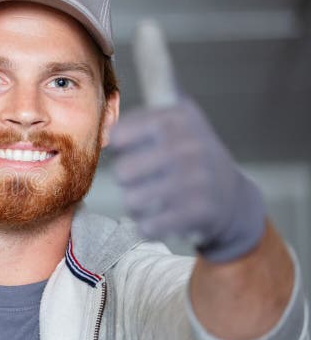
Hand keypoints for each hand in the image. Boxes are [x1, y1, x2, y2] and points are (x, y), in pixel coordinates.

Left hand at [109, 96, 265, 262]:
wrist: (231, 197)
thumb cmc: (190, 157)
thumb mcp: (177, 122)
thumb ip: (143, 112)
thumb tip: (107, 117)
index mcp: (177, 118)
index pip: (119, 135)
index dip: (118, 148)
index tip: (128, 151)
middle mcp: (189, 145)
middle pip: (123, 171)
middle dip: (126, 180)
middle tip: (140, 180)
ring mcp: (197, 178)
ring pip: (133, 200)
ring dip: (135, 205)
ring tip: (148, 200)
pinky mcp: (199, 210)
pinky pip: (149, 225)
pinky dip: (148, 226)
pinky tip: (158, 219)